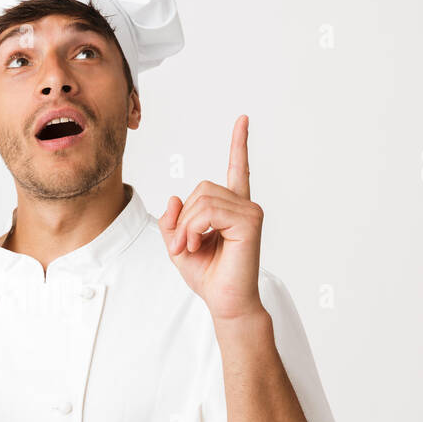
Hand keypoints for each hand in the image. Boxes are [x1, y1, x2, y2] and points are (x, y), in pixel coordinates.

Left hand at [158, 114, 264, 322]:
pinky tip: (198, 246)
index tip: (243, 119)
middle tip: (184, 245)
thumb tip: (175, 197)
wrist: (225, 302)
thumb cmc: (207, 276)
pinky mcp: (249, 222)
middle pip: (201, 188)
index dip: (239, 144)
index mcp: (232, 208)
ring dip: (187, 227)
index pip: (237, 169)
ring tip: (191, 248)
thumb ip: (173, 220)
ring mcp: (250, 212)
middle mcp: (244, 205)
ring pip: (202, 199)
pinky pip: (208, 211)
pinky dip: (194, 229)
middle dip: (183, 218)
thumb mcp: (177, 244)